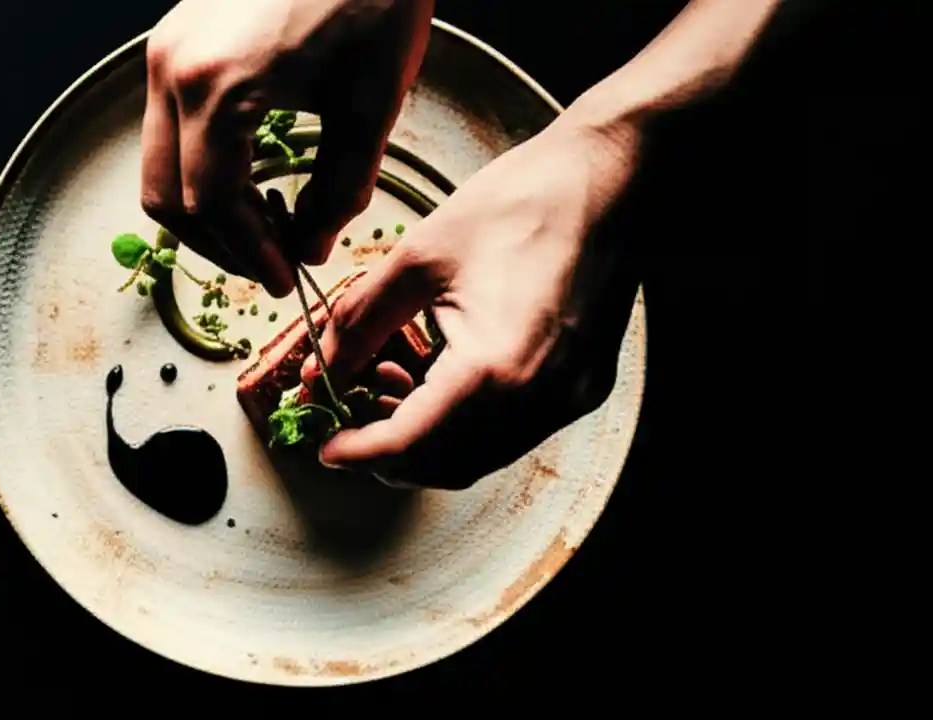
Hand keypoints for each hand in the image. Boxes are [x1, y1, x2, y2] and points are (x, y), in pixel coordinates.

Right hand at [139, 0, 434, 296]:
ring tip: (266, 226)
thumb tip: (311, 249)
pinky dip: (200, 170)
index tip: (289, 278)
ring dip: (205, 213)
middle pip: (167, 198)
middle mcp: (170, 70)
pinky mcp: (173, 44)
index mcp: (217, 87)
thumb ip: (339, 190)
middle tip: (274, 262)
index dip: (252, 254)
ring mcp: (163, 53)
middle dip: (221, 245)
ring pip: (157, 169)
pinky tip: (252, 179)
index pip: (213, 205)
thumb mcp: (369, 106)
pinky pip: (166, 131)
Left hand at [301, 110, 643, 488]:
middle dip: (389, 454)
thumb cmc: (519, 204)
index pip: (408, 444)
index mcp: (492, 368)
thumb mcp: (418, 257)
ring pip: (479, 457)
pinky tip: (440, 379)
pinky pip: (512, 433)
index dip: (357, 452)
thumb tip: (321, 368)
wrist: (611, 179)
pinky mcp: (583, 388)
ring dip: (428, 442)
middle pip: (443, 466)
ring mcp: (567, 400)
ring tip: (391, 387)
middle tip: (350, 421)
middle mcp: (537, 400)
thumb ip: (360, 322)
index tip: (325, 447)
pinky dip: (467, 426)